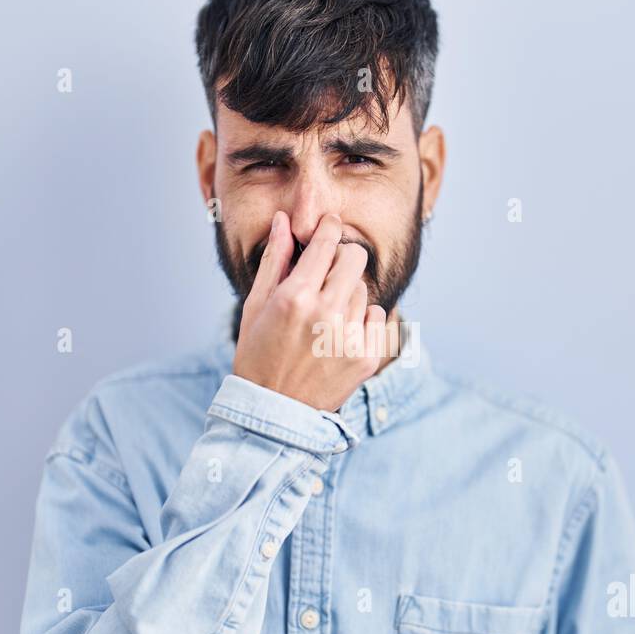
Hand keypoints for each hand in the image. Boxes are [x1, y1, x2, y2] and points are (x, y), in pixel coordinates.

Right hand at [233, 210, 386, 411]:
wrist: (273, 413)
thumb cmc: (258, 356)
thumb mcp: (255, 306)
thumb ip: (275, 260)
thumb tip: (283, 220)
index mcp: (295, 297)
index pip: (327, 241)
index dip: (329, 228)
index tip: (330, 226)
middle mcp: (326, 314)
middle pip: (355, 257)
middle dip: (342, 257)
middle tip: (327, 273)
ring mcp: (350, 338)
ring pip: (364, 289)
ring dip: (348, 295)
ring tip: (324, 318)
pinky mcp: (367, 358)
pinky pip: (379, 316)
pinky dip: (364, 320)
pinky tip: (340, 335)